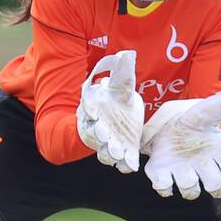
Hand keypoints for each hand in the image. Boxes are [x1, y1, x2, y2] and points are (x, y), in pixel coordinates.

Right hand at [77, 51, 144, 172]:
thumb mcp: (120, 87)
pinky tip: (131, 167)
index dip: (89, 113)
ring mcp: (110, 144)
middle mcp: (99, 129)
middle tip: (105, 135)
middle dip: (99, 136)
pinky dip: (125, 166)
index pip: (88, 112)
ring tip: (117, 153)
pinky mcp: (123, 154)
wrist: (118, 120)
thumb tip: (128, 53)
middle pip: (96, 134)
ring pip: (105, 152)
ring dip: (111, 153)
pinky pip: (122, 163)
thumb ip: (123, 73)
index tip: (94, 113)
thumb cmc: (115, 102)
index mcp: (94, 111)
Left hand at [140, 90, 220, 198]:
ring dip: (186, 182)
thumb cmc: (193, 122)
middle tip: (203, 166)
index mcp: (219, 152)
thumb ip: (220, 105)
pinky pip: (164, 188)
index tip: (220, 152)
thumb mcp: (205, 111)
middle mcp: (204, 168)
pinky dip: (163, 184)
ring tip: (181, 166)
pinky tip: (163, 171)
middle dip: (213, 182)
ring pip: (191, 190)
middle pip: (216, 186)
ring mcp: (184, 174)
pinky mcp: (164, 175)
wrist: (168, 126)